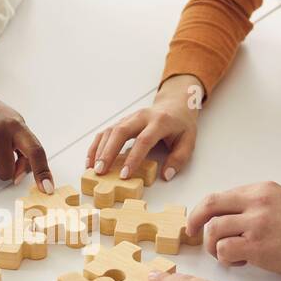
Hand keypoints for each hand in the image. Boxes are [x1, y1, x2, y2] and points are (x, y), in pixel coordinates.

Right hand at [88, 74, 202, 181]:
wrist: (175, 105)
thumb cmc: (181, 126)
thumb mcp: (189, 141)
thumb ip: (179, 158)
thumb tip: (166, 175)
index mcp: (160, 121)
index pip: (144, 140)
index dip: (133, 158)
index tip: (124, 174)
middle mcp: (142, 117)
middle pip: (120, 132)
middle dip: (108, 152)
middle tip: (101, 171)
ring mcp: (130, 117)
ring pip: (110, 131)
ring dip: (99, 150)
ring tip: (93, 169)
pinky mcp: (122, 121)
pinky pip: (105, 132)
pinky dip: (96, 145)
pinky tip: (91, 160)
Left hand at [188, 181, 280, 277]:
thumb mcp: (280, 201)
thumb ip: (254, 203)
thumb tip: (226, 212)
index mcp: (261, 190)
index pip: (219, 196)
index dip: (203, 211)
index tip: (198, 222)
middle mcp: (256, 202)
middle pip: (209, 207)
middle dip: (195, 222)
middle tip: (192, 235)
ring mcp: (256, 224)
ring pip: (214, 231)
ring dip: (214, 247)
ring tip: (227, 254)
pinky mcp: (256, 246)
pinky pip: (224, 250)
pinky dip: (226, 259)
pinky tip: (240, 262)